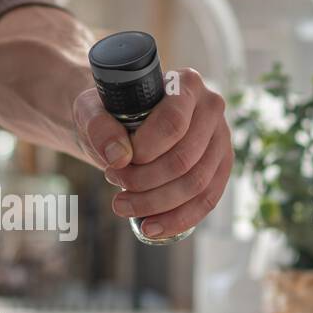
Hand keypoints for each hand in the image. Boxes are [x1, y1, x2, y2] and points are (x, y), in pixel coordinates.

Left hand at [73, 67, 230, 238]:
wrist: (120, 123)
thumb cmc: (109, 112)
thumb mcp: (91, 110)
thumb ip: (99, 126)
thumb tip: (118, 157)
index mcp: (185, 84)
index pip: (173, 123)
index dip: (145, 151)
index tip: (118, 163)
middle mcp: (211, 108)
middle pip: (185, 159)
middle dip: (145, 182)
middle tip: (115, 185)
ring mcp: (221, 139)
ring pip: (197, 184)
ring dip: (156, 203)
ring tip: (122, 206)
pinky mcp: (221, 167)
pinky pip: (207, 201)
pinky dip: (178, 219)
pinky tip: (152, 228)